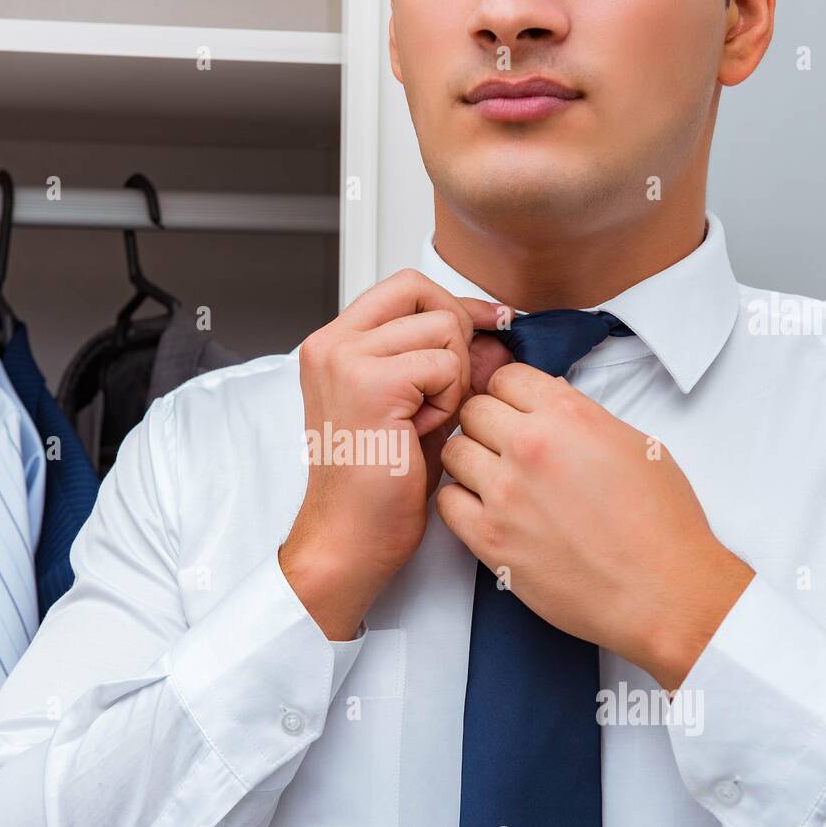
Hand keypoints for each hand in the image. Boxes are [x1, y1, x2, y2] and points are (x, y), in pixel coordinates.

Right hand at [280, 270, 504, 640]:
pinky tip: (421, 432)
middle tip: (446, 390)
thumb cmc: (377, 488)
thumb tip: (493, 331)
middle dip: (456, 336)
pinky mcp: (371, 383)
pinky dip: (449, 400)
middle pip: (424, 294)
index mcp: (333, 345)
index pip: (405, 288)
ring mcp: (346, 359)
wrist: (349, 538)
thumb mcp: (415, 408)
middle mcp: (332, 344)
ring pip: (442, 328)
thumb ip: (444, 363)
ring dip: (451, 376)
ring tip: (424, 421)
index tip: (488, 322)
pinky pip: (445, 364)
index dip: (452, 304)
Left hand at [437, 363, 753, 689]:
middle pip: (473, 410)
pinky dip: (461, 502)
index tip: (513, 409)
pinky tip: (487, 510)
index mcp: (569, 416)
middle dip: (486, 424)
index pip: (506, 376)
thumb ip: (582, 420)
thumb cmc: (660, 525)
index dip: (509, 393)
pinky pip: (447, 502)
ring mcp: (505, 493)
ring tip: (496, 479)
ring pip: (452, 453)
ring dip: (470, 462)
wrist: (661, 592)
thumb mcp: (634, 445)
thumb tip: (549, 410)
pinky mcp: (490, 539)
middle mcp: (531, 448)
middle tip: (503, 445)